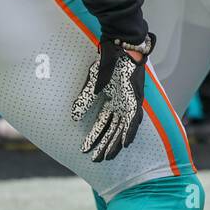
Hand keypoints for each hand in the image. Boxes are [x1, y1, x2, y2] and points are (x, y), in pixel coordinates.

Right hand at [71, 34, 153, 161]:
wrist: (121, 49)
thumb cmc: (108, 63)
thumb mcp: (92, 85)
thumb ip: (84, 101)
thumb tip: (74, 117)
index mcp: (111, 101)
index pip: (102, 124)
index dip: (94, 137)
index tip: (84, 150)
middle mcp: (121, 105)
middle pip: (112, 130)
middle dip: (103, 145)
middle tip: (95, 160)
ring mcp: (129, 103)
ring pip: (123, 128)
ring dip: (116, 143)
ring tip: (108, 157)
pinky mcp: (135, 99)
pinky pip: (134, 119)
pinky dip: (129, 132)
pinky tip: (124, 144)